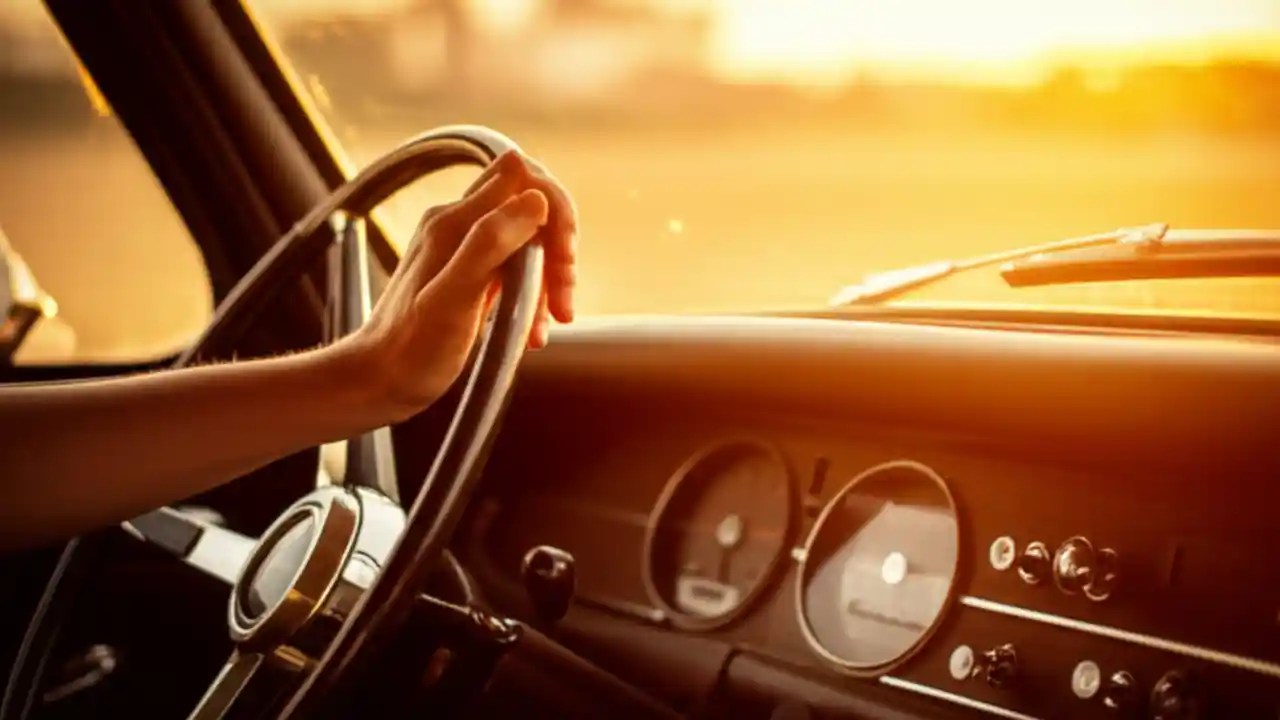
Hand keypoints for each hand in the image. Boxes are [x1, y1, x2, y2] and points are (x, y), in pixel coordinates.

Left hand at [337, 150, 578, 419]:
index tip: (561, 262)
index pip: (523, 177)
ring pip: (528, 240)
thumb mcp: (454, 298)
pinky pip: (516, 267)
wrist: (376, 382)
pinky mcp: (468, 272)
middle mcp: (457, 224)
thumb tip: (536, 198)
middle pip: (531, 207)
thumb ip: (490, 242)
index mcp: (453, 222)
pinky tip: (533, 330)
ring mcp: (462, 247)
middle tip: (563, 303)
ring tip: (554, 322)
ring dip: (551, 278)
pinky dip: (534, 295)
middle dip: (558, 251)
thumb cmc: (412, 351)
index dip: (556, 212)